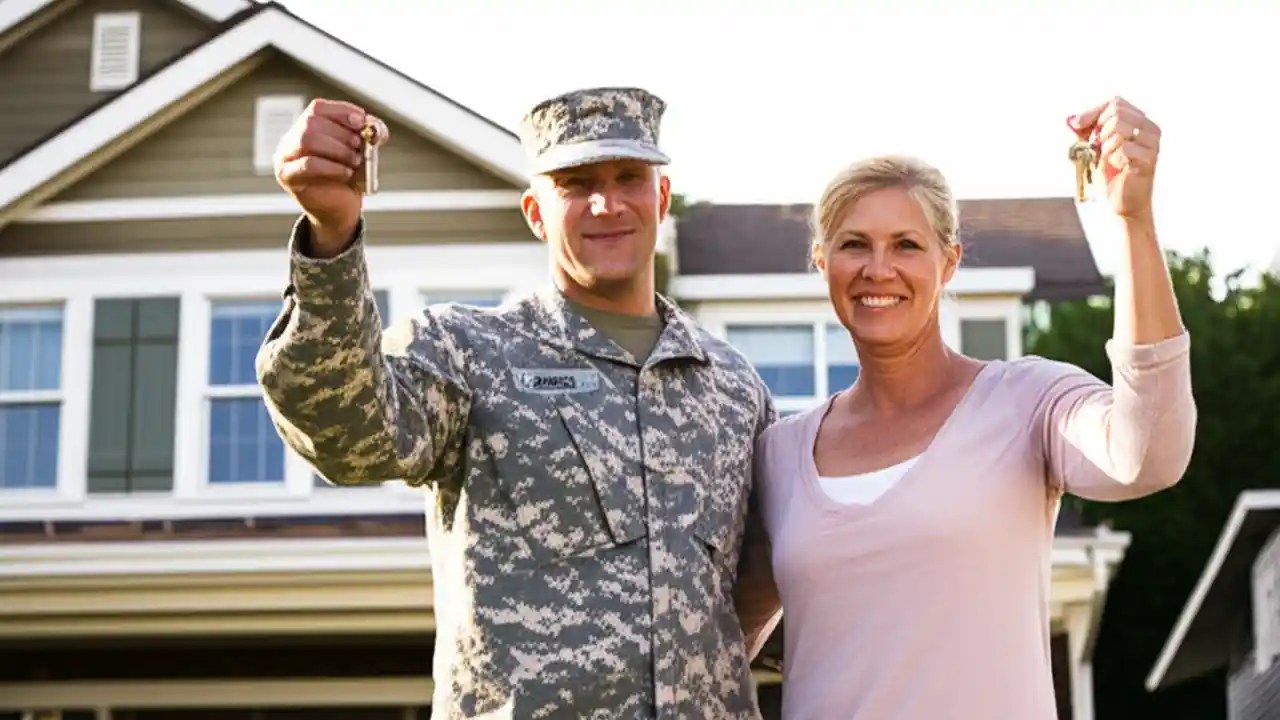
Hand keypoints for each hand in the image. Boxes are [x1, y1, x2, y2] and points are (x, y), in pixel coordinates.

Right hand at [274, 98, 374, 253]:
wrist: (340, 208)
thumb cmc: (347, 177)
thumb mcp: (360, 151)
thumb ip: (367, 135)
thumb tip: (375, 127)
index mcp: (306, 127)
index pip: (318, 108)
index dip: (341, 111)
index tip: (361, 121)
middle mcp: (292, 139)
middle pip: (312, 123)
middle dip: (341, 133)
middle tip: (359, 146)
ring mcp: (286, 157)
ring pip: (307, 140)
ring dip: (337, 149)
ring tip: (355, 160)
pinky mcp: (288, 176)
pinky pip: (307, 165)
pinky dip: (331, 166)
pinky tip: (346, 172)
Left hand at [1068, 97, 1160, 221]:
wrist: (1122, 202)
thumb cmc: (1110, 174)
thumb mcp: (1092, 148)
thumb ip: (1083, 132)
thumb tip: (1070, 120)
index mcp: (1138, 121)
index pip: (1115, 102)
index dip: (1093, 112)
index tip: (1077, 126)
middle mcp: (1149, 127)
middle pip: (1116, 112)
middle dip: (1099, 131)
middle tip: (1098, 149)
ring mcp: (1152, 142)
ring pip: (1119, 128)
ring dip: (1105, 147)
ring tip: (1108, 160)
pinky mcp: (1149, 158)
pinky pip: (1124, 148)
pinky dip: (1112, 158)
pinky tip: (1118, 167)